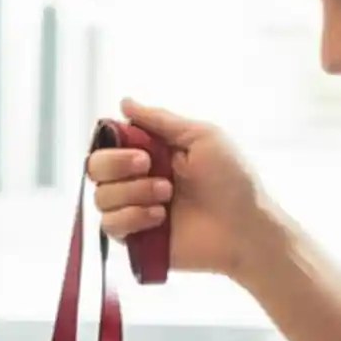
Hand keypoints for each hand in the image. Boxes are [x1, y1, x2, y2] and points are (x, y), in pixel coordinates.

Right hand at [86, 98, 279, 279]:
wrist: (245, 229)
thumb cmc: (233, 180)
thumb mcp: (202, 136)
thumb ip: (160, 120)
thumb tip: (124, 102)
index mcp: (152, 152)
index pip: (109, 142)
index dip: (115, 145)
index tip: (142, 150)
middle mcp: (138, 179)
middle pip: (94, 167)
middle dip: (117, 164)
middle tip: (149, 167)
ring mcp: (136, 209)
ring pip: (100, 196)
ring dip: (133, 193)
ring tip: (166, 197)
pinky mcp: (136, 238)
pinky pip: (109, 226)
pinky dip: (132, 218)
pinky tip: (160, 218)